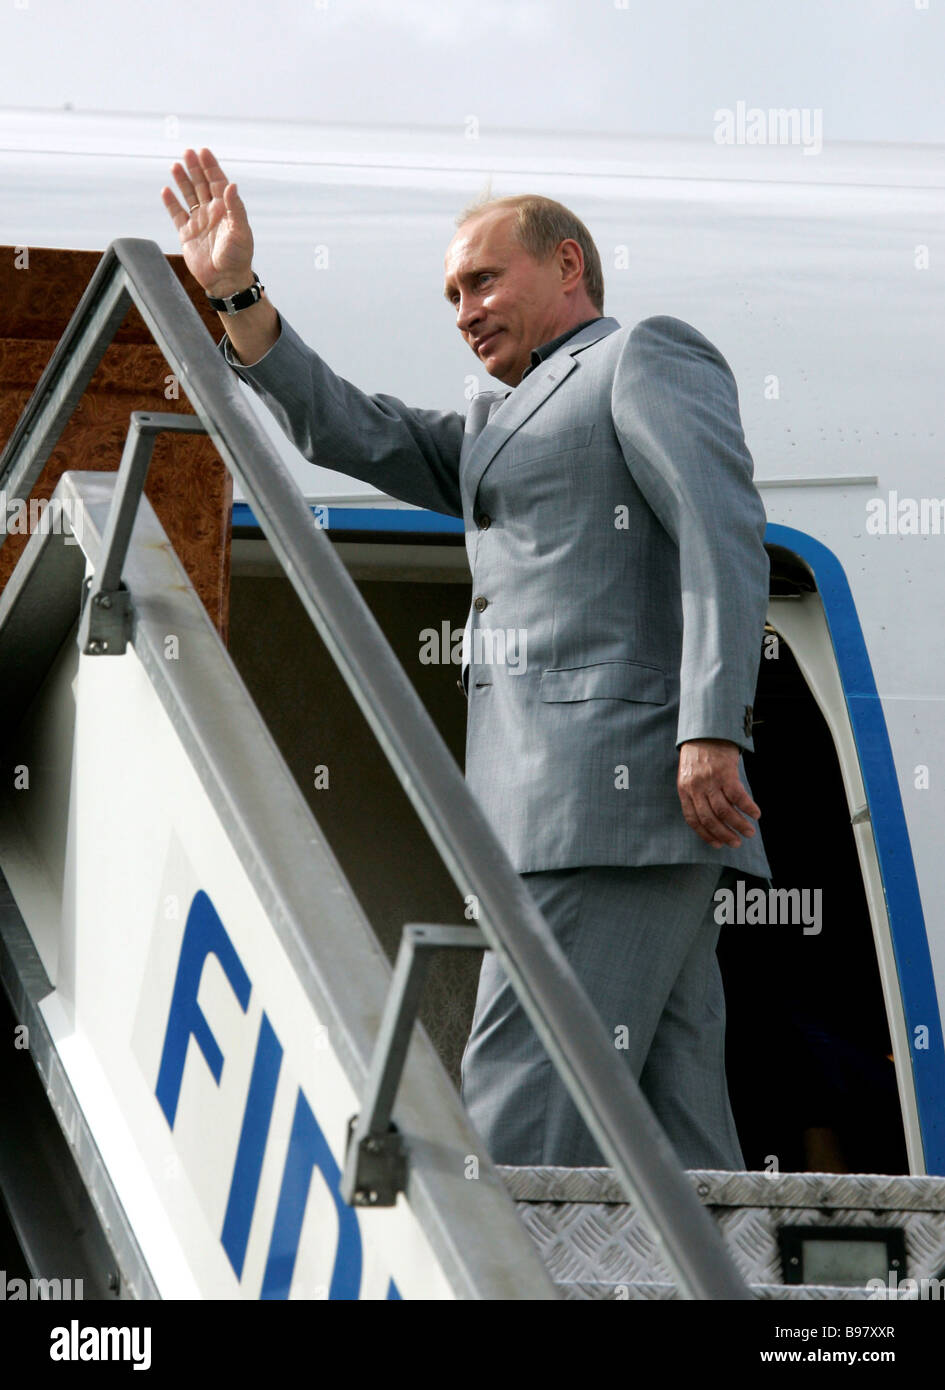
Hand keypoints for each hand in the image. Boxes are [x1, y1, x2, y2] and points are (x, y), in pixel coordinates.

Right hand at [161, 146, 253, 295]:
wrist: (225, 281)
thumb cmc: (238, 257)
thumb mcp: (241, 231)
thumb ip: (236, 208)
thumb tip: (231, 185)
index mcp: (226, 209)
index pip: (218, 182)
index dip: (211, 167)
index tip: (203, 152)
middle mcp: (212, 212)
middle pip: (202, 185)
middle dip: (195, 168)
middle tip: (187, 152)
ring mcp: (199, 222)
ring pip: (188, 196)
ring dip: (182, 181)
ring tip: (175, 165)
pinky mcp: (187, 234)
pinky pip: (177, 215)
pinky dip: (171, 203)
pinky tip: (166, 191)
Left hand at [677, 738, 759, 848]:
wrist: (707, 729)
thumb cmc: (699, 754)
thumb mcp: (689, 775)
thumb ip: (696, 793)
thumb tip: (712, 817)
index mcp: (685, 790)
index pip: (693, 819)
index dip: (705, 835)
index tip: (717, 845)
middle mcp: (696, 787)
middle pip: (710, 819)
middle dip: (724, 834)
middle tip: (736, 843)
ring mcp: (710, 780)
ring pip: (725, 811)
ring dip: (739, 824)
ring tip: (749, 832)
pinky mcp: (725, 773)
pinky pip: (738, 796)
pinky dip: (748, 808)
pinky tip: (756, 814)